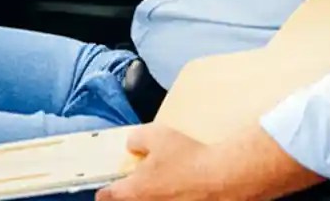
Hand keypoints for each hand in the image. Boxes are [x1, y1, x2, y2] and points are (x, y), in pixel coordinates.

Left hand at [96, 125, 225, 200]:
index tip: (106, 189)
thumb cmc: (189, 158)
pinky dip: (175, 197)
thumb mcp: (157, 135)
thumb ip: (137, 139)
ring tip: (166, 185)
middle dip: (130, 196)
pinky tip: (185, 189)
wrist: (224, 178)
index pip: (106, 197)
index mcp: (134, 191)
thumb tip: (132, 145)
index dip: (104, 192)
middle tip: (138, 186)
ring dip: (153, 196)